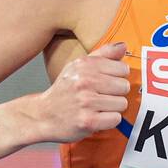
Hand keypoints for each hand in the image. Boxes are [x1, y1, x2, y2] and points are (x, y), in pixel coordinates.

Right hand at [14, 41, 130, 144]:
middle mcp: (85, 81)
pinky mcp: (88, 121)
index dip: (117, 77)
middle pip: (124, 86)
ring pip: (122, 103)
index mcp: (85, 65)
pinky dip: (109, 121)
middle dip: (116, 93)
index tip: (107, 82)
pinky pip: (116, 119)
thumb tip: (123, 46)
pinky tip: (97, 117)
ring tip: (98, 107)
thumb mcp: (79, 66)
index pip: (123, 68)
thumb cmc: (64, 91)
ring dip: (112, 108)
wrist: (43, 115)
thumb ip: (103, 54)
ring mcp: (86, 101)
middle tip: (101, 96)